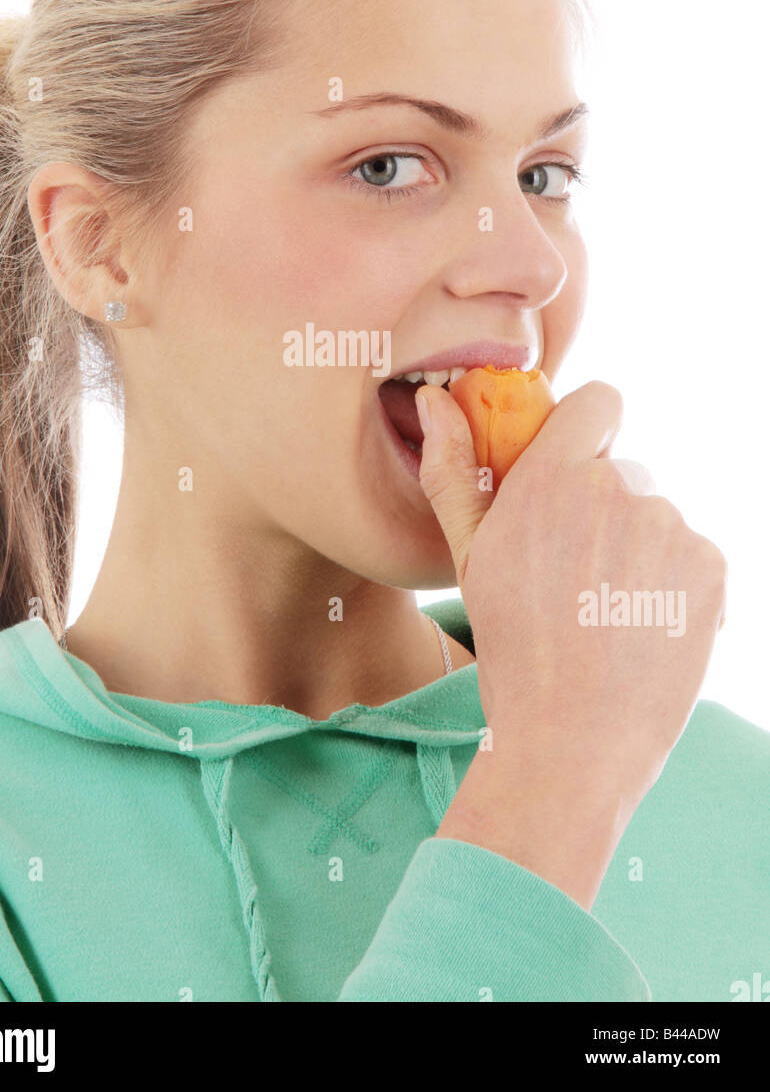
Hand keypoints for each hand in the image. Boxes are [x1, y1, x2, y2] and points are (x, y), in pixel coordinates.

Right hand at [415, 379, 726, 808]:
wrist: (572, 741)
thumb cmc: (512, 650)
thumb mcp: (470, 558)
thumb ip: (454, 471)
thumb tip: (433, 401)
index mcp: (552, 478)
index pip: (599, 401)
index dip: (589, 433)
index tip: (575, 473)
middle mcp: (617, 488)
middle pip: (624, 473)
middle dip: (605, 511)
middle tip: (579, 580)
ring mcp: (670, 527)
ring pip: (657, 518)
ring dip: (639, 551)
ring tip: (609, 614)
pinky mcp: (710, 566)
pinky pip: (692, 555)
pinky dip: (675, 586)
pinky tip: (643, 629)